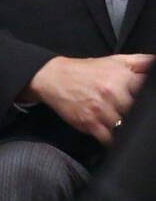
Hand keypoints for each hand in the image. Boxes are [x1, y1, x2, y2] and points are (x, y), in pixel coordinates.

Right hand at [25, 54, 151, 144]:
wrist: (54, 77)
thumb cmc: (87, 70)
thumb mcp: (115, 60)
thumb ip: (142, 62)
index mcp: (123, 77)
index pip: (149, 96)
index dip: (151, 103)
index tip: (149, 107)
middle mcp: (113, 93)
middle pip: (140, 115)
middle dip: (139, 118)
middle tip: (134, 117)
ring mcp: (101, 110)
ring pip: (126, 128)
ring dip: (127, 130)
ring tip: (125, 126)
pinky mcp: (90, 123)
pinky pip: (110, 139)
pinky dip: (114, 140)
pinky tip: (113, 134)